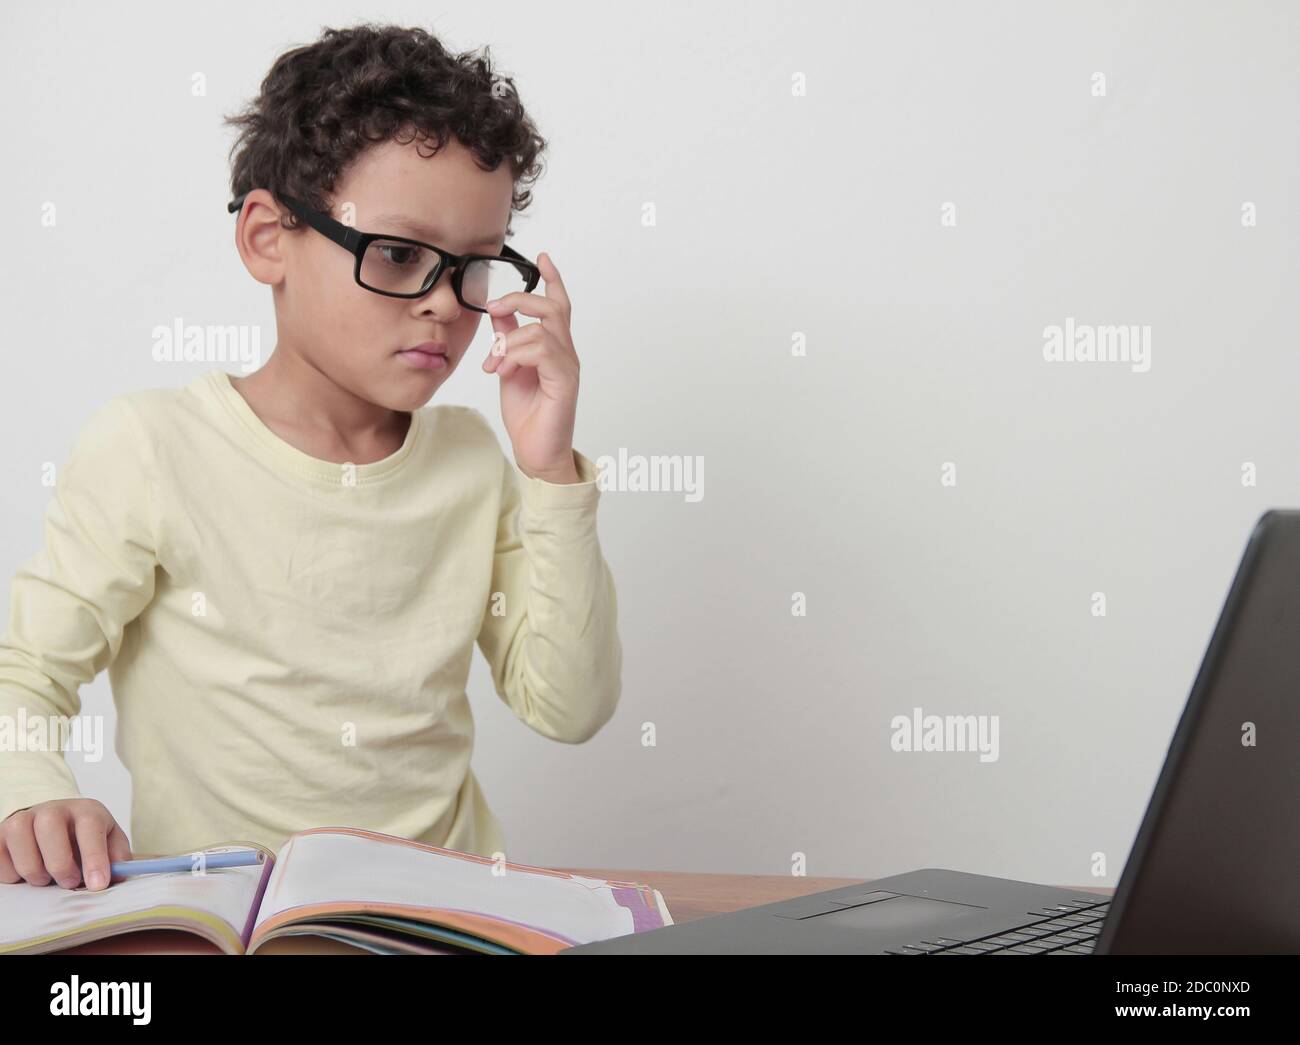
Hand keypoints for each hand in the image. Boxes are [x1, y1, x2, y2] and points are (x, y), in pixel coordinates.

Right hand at [0, 798, 131, 889]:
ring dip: (33, 868)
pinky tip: (25, 875)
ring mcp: (24, 818)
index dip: (95, 857)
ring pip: (19, 837)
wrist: (55, 824)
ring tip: (46, 879)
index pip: (90, 825)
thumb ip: (117, 858)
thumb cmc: (84, 838)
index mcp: (85, 810)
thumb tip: (118, 876)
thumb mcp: (109, 842)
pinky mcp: (0, 834)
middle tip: (69, 882)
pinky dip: (11, 872)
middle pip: (49, 826)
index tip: (98, 884)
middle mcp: (53, 809)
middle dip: (59, 863)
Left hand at [482, 252, 581, 483]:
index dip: (552, 280)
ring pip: (542, 329)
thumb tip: (498, 317)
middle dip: (522, 299)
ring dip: (509, 341)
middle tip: (496, 307)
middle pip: (553, 308)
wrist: (536, 453)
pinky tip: (502, 371)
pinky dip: (515, 355)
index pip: (557, 306)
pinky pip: (542, 351)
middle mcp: (565, 354)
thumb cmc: (527, 416)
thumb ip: (506, 342)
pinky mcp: (564, 382)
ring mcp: (567, 367)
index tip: (542, 256)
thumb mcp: (508, 371)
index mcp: (553, 349)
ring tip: (493, 363)